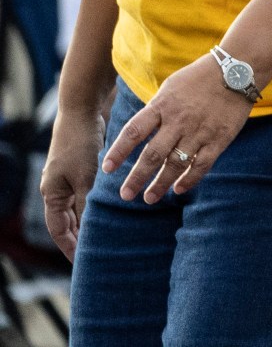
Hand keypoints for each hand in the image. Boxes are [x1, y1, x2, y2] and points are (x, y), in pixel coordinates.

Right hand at [41, 106, 107, 259]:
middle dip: (82, 238)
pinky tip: (115, 211)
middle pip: (69, 223)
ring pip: (80, 209)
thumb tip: (96, 228)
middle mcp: (58, 190)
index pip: (60, 231)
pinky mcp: (83, 169)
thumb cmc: (80, 144)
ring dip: (92, 222)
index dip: (71, 248)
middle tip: (101, 255)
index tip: (84, 263)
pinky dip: (99, 205)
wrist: (82, 111)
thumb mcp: (86, 177)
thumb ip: (88, 203)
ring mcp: (69, 179)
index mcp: (52, 195)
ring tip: (110, 237)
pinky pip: (89, 195)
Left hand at [102, 57, 253, 203]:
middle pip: (153, 154)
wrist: (238, 70)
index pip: (134, 131)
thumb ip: (155, 110)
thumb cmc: (199, 78)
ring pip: (176, 164)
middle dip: (137, 177)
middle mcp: (179, 120)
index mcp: (163, 105)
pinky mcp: (219, 138)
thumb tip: (138, 134)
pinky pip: (202, 164)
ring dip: (160, 184)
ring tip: (149, 198)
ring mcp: (200, 131)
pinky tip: (178, 188)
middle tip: (125, 194)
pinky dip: (189, 179)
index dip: (118, 151)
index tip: (107, 169)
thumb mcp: (171, 88)